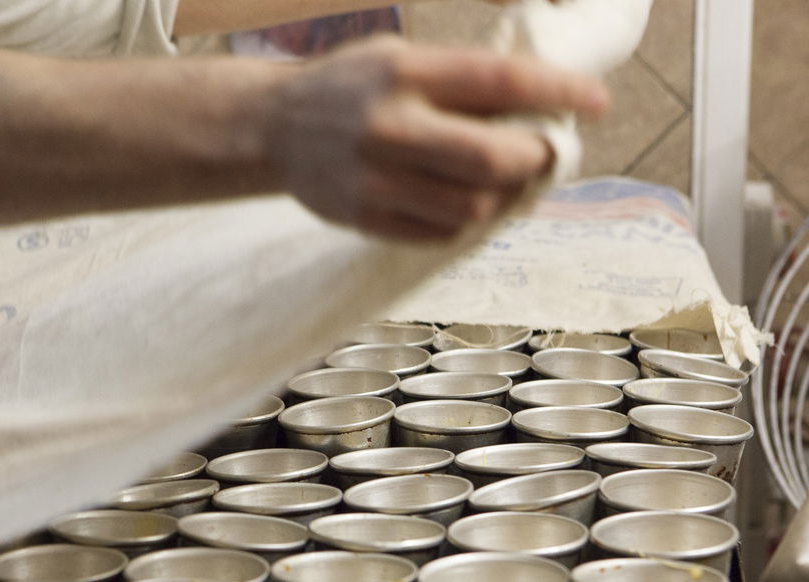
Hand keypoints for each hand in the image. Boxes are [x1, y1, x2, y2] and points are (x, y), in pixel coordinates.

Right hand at [264, 36, 607, 241]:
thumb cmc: (350, 86)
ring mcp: (373, 181)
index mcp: (401, 73)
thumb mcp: (399, 59)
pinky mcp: (365, 219)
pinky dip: (470, 218)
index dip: (558, 91)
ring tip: (509, 179)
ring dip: (507, 195)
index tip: (598, 102)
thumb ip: (459, 81)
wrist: (273, 129)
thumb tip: (541, 107)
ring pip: (472, 206)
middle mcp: (387, 127)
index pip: (498, 80)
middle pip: (491, 159)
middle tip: (543, 151)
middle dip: (534, 158)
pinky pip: (442, 232)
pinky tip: (469, 199)